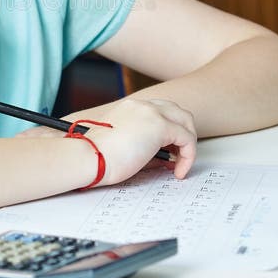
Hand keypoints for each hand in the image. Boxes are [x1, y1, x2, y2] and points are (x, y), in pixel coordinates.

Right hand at [72, 95, 196, 184]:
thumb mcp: (123, 145)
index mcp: (130, 108)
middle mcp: (142, 105)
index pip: (159, 111)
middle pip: (177, 112)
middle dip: (183, 133)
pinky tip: (178, 171)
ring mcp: (152, 113)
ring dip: (187, 142)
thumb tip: (164, 159)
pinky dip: (188, 156)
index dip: (168, 131)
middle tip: (179, 155)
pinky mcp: (160, 127)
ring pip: (185, 121)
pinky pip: (187, 139)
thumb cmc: (96, 156)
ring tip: (180, 164)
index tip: (167, 151)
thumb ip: (144, 146)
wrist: (90, 157)